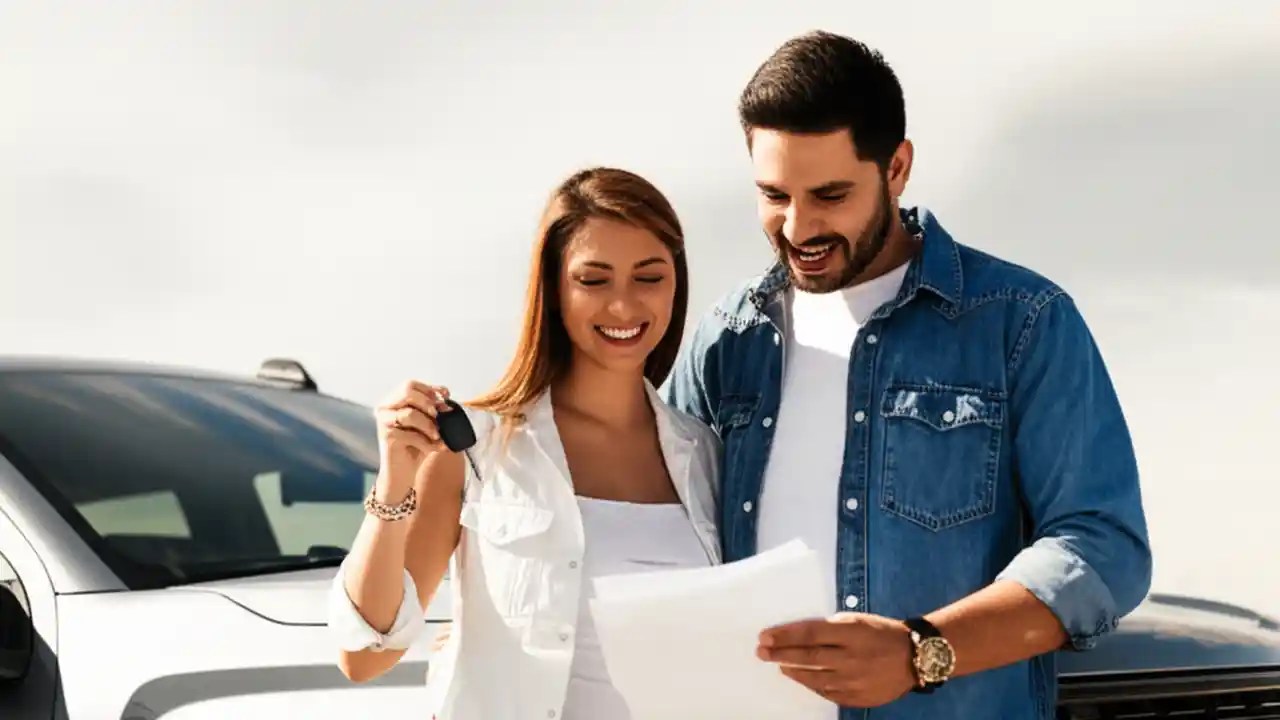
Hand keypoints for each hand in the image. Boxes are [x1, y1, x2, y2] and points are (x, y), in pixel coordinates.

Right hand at [373, 380, 453, 489]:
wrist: (403, 473)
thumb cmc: (415, 446)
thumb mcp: (428, 424)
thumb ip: (434, 410)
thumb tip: (445, 400)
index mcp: (393, 401)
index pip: (410, 385)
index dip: (430, 389)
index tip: (445, 396)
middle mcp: (384, 408)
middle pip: (407, 391)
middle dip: (428, 403)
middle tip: (439, 416)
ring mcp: (383, 421)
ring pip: (410, 413)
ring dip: (429, 425)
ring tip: (438, 436)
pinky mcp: (386, 437)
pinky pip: (412, 434)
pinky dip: (427, 442)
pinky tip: (435, 448)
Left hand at [757, 612, 916, 707]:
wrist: (914, 657)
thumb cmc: (881, 632)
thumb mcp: (857, 620)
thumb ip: (829, 628)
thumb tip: (797, 636)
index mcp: (851, 633)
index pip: (809, 634)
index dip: (784, 635)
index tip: (764, 636)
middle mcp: (851, 658)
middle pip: (807, 657)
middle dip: (780, 654)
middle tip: (762, 651)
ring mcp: (855, 681)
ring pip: (814, 678)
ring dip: (793, 671)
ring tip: (779, 664)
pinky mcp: (858, 698)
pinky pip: (827, 693)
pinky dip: (811, 685)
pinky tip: (801, 677)